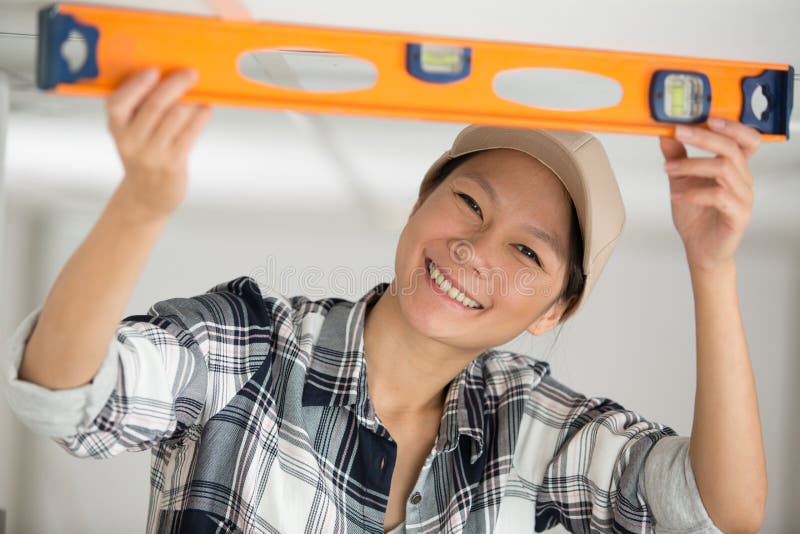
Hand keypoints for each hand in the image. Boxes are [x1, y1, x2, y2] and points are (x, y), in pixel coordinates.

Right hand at [106, 67, 212, 220]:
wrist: (146, 196)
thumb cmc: (142, 156)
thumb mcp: (130, 133)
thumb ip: (140, 108)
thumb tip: (168, 77)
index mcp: (116, 128)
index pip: (118, 102)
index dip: (136, 84)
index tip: (154, 70)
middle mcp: (131, 141)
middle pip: (155, 105)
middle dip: (176, 85)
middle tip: (190, 74)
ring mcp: (152, 154)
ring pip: (176, 116)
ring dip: (191, 101)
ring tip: (199, 94)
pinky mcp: (172, 164)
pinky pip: (190, 133)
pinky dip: (201, 117)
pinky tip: (205, 110)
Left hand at [659, 118, 759, 272]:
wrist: (699, 249)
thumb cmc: (696, 214)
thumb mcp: (681, 180)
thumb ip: (677, 156)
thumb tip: (666, 133)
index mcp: (735, 167)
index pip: (747, 139)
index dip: (732, 126)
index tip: (707, 117)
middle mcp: (743, 179)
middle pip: (732, 148)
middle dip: (703, 137)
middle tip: (678, 132)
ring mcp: (743, 198)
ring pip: (724, 169)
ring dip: (692, 165)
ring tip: (668, 169)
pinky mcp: (738, 216)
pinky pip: (719, 196)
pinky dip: (694, 192)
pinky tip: (676, 195)